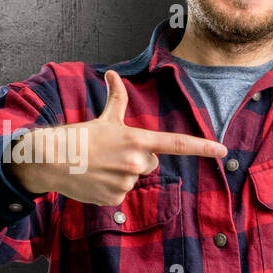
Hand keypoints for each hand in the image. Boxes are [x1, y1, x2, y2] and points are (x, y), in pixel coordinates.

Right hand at [11, 70, 227, 203]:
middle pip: (150, 163)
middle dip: (136, 159)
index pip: (177, 143)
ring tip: (99, 165)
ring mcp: (126, 183)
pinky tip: (95, 179)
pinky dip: (110, 188)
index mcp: (137, 141)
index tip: (222, 150)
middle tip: (112, 153)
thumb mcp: (104, 118)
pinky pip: (121, 194)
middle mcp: (136, 163)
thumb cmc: (79, 136)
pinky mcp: (115, 199)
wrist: (49, 160)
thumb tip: (112, 73)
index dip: (202, 147)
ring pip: (134, 179)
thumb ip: (116, 98)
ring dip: (121, 173)